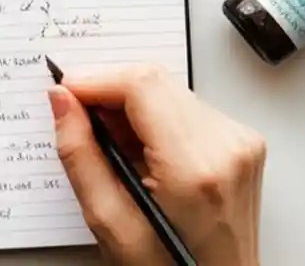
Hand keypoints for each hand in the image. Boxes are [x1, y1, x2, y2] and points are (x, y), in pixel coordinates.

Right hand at [49, 65, 265, 265]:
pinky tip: (143, 153)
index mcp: (195, 167)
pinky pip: (185, 106)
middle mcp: (227, 146)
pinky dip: (153, 119)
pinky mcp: (242, 141)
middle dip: (109, 93)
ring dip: (131, 108)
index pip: (141, 84)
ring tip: (116, 151)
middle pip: (154, 80)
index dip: (95, 80)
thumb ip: (80, 155)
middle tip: (84, 126)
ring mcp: (241, 141)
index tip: (66, 94)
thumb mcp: (110, 224)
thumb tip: (62, 102)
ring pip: (168, 90)